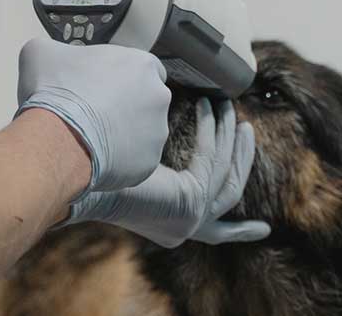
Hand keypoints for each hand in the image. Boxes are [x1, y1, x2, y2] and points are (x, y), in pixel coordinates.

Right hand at [16, 38, 170, 191]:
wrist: (56, 138)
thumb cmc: (53, 92)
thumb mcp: (40, 53)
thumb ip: (57, 51)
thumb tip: (52, 59)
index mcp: (141, 64)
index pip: (142, 67)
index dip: (121, 76)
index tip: (102, 86)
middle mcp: (158, 96)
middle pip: (145, 100)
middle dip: (125, 107)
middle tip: (95, 113)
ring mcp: (157, 131)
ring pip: (143, 132)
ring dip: (123, 134)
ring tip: (92, 138)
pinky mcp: (149, 161)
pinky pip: (136, 159)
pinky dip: (119, 160)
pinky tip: (95, 155)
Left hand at [66, 98, 271, 247]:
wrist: (77, 176)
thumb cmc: (95, 166)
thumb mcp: (140, 167)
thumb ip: (160, 164)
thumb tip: (162, 126)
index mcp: (170, 225)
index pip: (216, 234)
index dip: (241, 232)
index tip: (263, 229)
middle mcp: (183, 229)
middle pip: (230, 194)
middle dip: (243, 160)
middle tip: (247, 129)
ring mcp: (189, 219)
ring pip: (226, 174)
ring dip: (231, 138)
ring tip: (228, 106)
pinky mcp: (191, 201)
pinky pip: (212, 161)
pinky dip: (213, 131)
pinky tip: (207, 107)